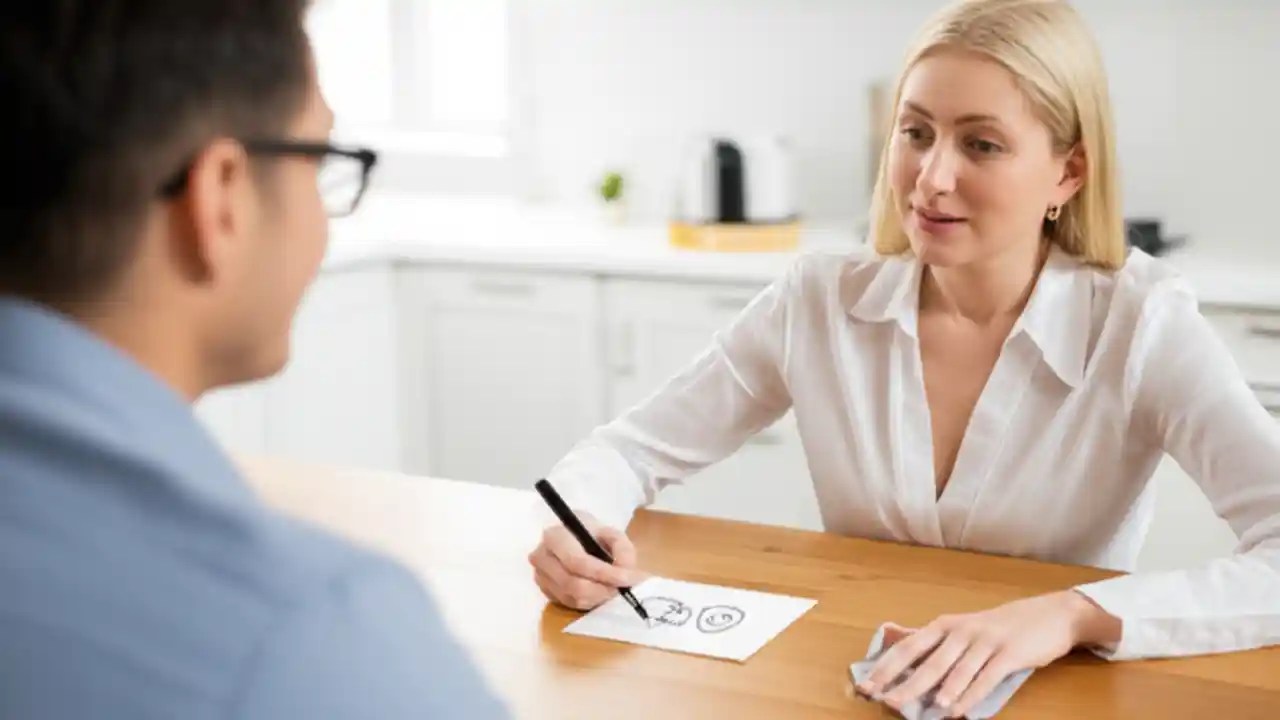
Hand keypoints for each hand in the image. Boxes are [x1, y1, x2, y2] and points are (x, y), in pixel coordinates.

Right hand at [528, 511, 641, 609]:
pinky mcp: (545, 591)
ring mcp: (541, 576)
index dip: (603, 573)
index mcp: (555, 536)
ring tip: (615, 590)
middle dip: (602, 590)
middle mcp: (542, 557)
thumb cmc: (594, 535)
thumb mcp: (613, 535)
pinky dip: (590, 602)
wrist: (576, 540)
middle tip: (623, 590)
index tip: (626, 579)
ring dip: (598, 598)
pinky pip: (570, 604)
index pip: (576, 561)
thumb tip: (625, 573)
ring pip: (572, 597)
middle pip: (573, 584)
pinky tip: (601, 593)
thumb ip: (622, 550)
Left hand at [858, 591, 1118, 718]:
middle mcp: (961, 631)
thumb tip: (890, 635)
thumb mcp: (961, 627)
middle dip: (906, 684)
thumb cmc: (998, 626)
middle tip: (886, 702)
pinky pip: (987, 677)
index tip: (866, 686)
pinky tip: (960, 711)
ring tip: (925, 710)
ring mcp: (986, 641)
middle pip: (929, 662)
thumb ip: (930, 638)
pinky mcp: (1009, 653)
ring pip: (957, 670)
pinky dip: (972, 695)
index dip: (886, 668)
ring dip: (940, 692)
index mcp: (944, 626)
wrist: (1049, 615)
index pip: (909, 648)